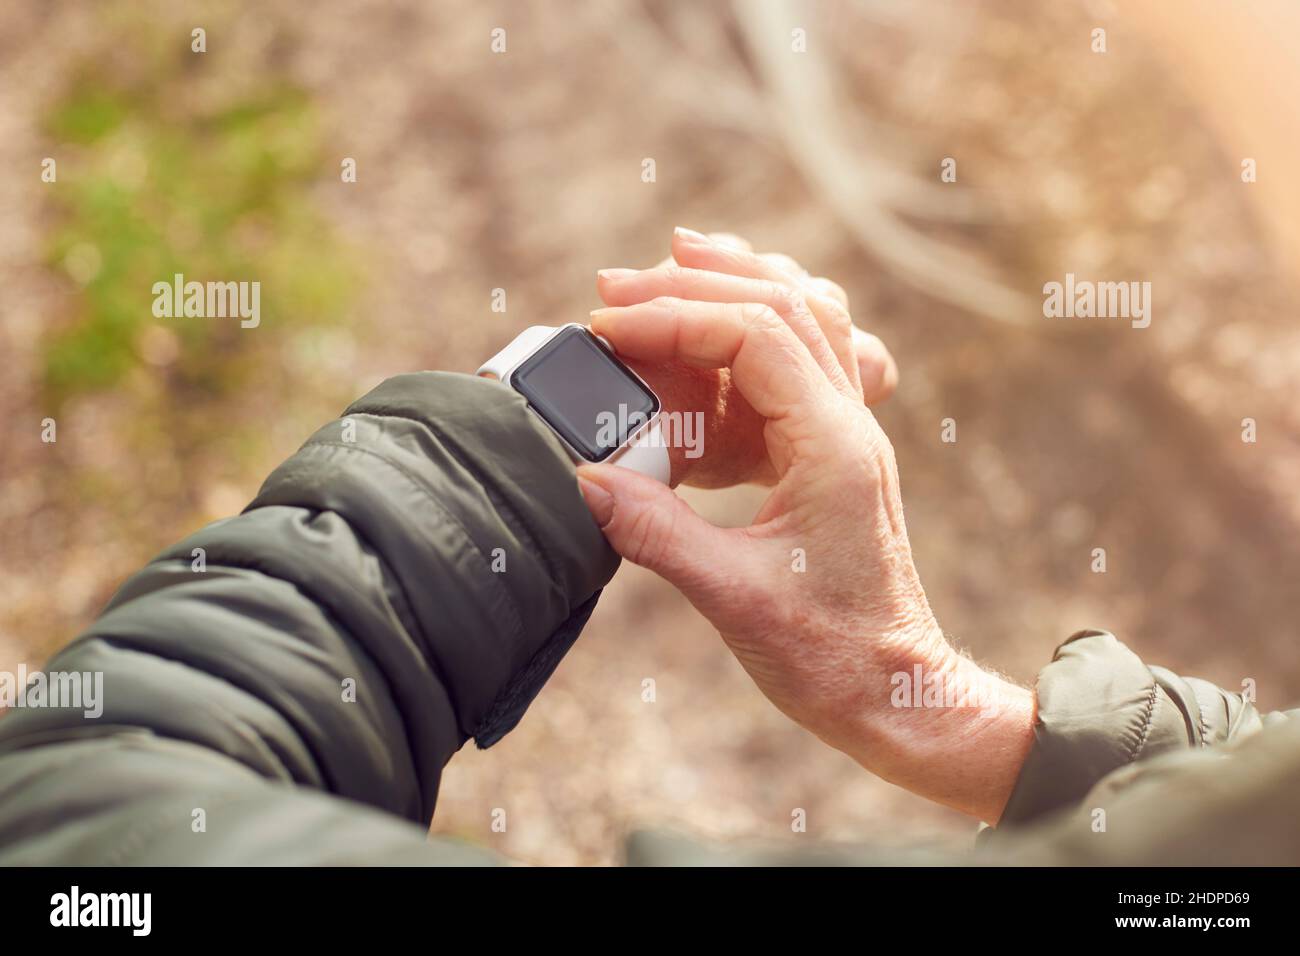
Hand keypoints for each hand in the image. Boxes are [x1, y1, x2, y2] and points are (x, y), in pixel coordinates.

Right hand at [577, 266, 1033, 823]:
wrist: (894, 695)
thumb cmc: (831, 657)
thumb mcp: (732, 597)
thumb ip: (656, 531)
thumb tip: (585, 477)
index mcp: (833, 446)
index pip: (755, 334)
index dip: (675, 318)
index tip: (609, 331)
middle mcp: (848, 425)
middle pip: (782, 302)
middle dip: (694, 284)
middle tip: (616, 287)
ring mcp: (844, 437)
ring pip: (802, 320)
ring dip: (732, 290)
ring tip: (668, 272)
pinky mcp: (829, 458)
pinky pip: (797, 367)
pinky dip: (746, 341)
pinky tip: (704, 355)